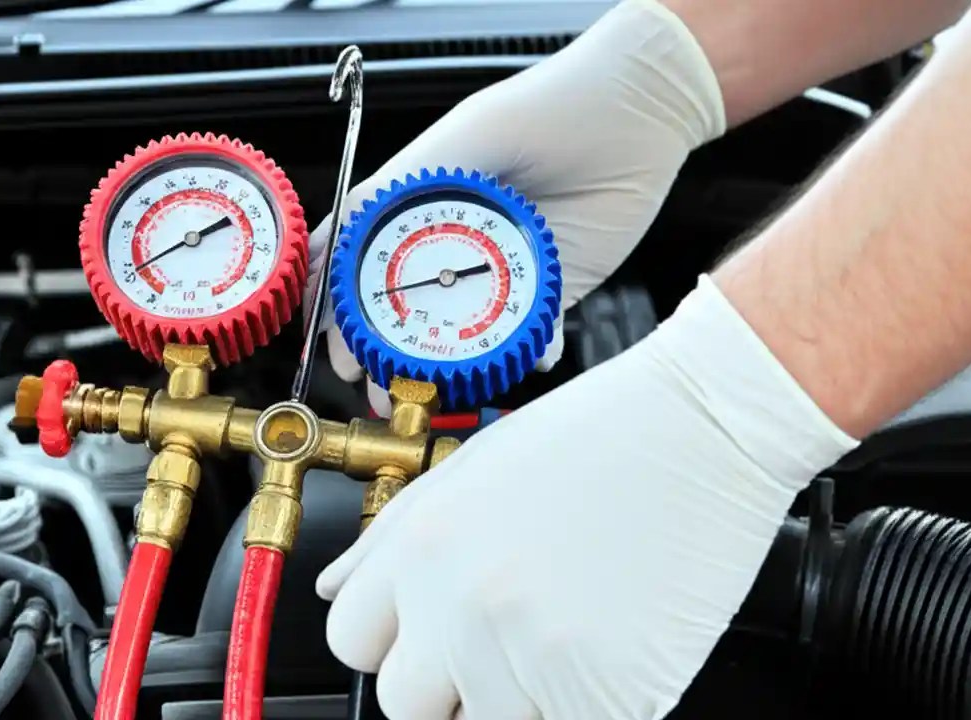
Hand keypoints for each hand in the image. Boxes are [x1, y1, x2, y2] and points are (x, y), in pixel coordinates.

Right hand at [309, 0, 725, 397]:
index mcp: (421, 204)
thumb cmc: (552, 108)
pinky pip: (532, 338)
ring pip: (462, 335)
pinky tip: (532, 354)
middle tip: (376, 386)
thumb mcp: (470, 135)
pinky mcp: (551, 291)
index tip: (331, 343)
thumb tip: (343, 231)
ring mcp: (502, 272)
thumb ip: (407, 182)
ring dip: (447, 370)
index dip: (337, 305)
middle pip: (405, 311)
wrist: (639, 115)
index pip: (359, 260)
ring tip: (434, 394)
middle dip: (384, 355)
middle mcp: (456, 244)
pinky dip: (529, 355)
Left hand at [317, 276, 856, 718]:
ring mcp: (529, 657)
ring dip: (518, 700)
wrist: (708, 425)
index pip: (352, 643)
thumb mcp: (470, 467)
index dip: (393, 644)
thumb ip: (391, 540)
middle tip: (502, 646)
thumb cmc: (596, 437)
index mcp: (419, 549)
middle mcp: (459, 607)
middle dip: (447, 687)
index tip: (425, 639)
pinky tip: (604, 652)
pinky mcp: (603, 693)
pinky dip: (582, 706)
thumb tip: (335, 591)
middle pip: (407, 704)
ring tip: (565, 634)